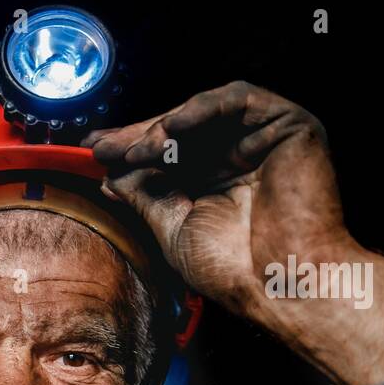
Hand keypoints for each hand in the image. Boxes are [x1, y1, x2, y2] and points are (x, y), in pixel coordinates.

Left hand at [83, 80, 349, 329]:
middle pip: (184, 131)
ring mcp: (265, 139)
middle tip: (103, 147)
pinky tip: (171, 127)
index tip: (93, 151)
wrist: (280, 283)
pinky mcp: (289, 126)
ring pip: (206, 114)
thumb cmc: (233, 268)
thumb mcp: (172, 227)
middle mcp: (241, 157)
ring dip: (164, 128)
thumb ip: (144, 196)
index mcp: (217, 181)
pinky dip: (203, 109)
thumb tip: (111, 176)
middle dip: (139, 136)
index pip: (169, 154)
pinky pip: (240, 101)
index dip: (131, 149)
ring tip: (134, 150)